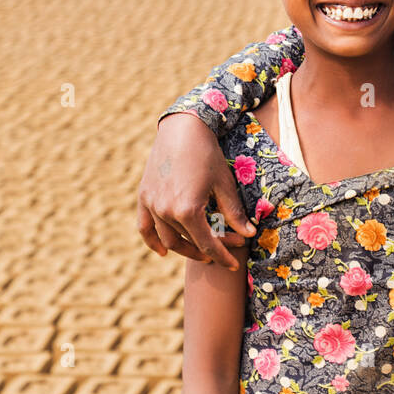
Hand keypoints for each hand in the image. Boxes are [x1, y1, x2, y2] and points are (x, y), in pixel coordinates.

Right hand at [137, 111, 254, 268]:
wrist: (182, 129)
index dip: (222, 256)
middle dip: (209, 249)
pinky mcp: (143, 197)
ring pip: (168, 238)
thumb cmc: (208, 155)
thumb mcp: (224, 184)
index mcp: (188, 210)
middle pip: (189, 241)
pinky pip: (145, 228)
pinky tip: (163, 251)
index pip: (207, 243)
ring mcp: (151, 205)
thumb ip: (234, 212)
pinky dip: (153, 242)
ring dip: (185, 248)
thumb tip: (250, 234)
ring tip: (200, 251)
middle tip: (225, 249)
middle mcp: (166, 211)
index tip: (233, 264)